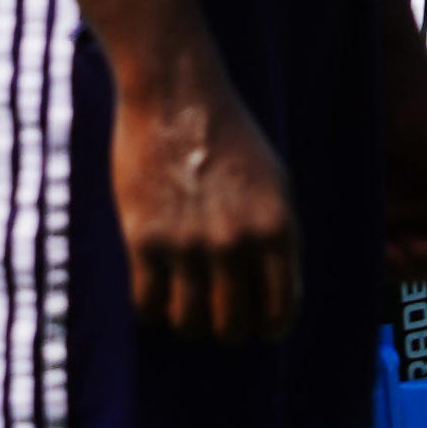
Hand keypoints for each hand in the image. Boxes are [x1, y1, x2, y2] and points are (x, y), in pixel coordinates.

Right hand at [108, 25, 299, 347]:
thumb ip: (276, 236)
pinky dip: (153, 309)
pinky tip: (156, 291)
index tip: (260, 328)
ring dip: (188, 323)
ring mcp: (188, 244)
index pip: (282, 310)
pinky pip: (147, 305)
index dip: (271, 328)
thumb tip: (274, 294)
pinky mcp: (144, 239)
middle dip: (227, 331)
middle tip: (218, 320)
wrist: (177, 96)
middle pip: (231, 327)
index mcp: (277, 228)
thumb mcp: (275, 182)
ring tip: (187, 307)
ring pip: (188, 322)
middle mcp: (236, 242)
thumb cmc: (230, 138)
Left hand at [378, 0, 426, 277]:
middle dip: (414, 255)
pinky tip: (360, 223)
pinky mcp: (399, 197)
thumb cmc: (410, 93)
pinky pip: (393, 237)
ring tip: (367, 219)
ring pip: (415, 252)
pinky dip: (376, 237)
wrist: (370, 60)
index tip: (408, 244)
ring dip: (390, 246)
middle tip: (382, 244)